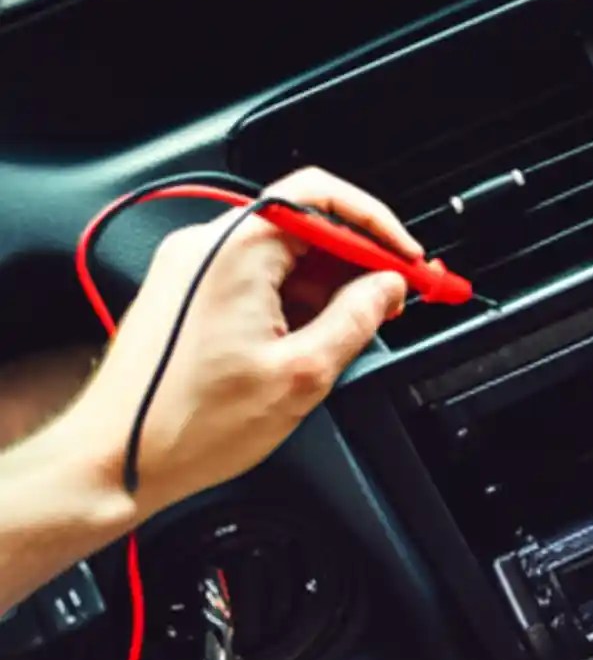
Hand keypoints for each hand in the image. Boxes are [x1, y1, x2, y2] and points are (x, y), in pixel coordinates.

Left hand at [68, 167, 418, 512]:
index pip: (324, 200)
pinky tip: (311, 337)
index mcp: (236, 251)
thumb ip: (356, 319)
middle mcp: (207, 245)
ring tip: (351, 331)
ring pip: (283, 252)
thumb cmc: (188, 425)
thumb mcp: (301, 374)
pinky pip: (255, 275)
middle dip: (357, 260)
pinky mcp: (185, 292)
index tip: (411, 263)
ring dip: (326, 284)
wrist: (113, 459)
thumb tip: (388, 288)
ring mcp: (192, 267)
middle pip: (305, 223)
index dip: (380, 229)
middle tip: (395, 298)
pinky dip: (292, 298)